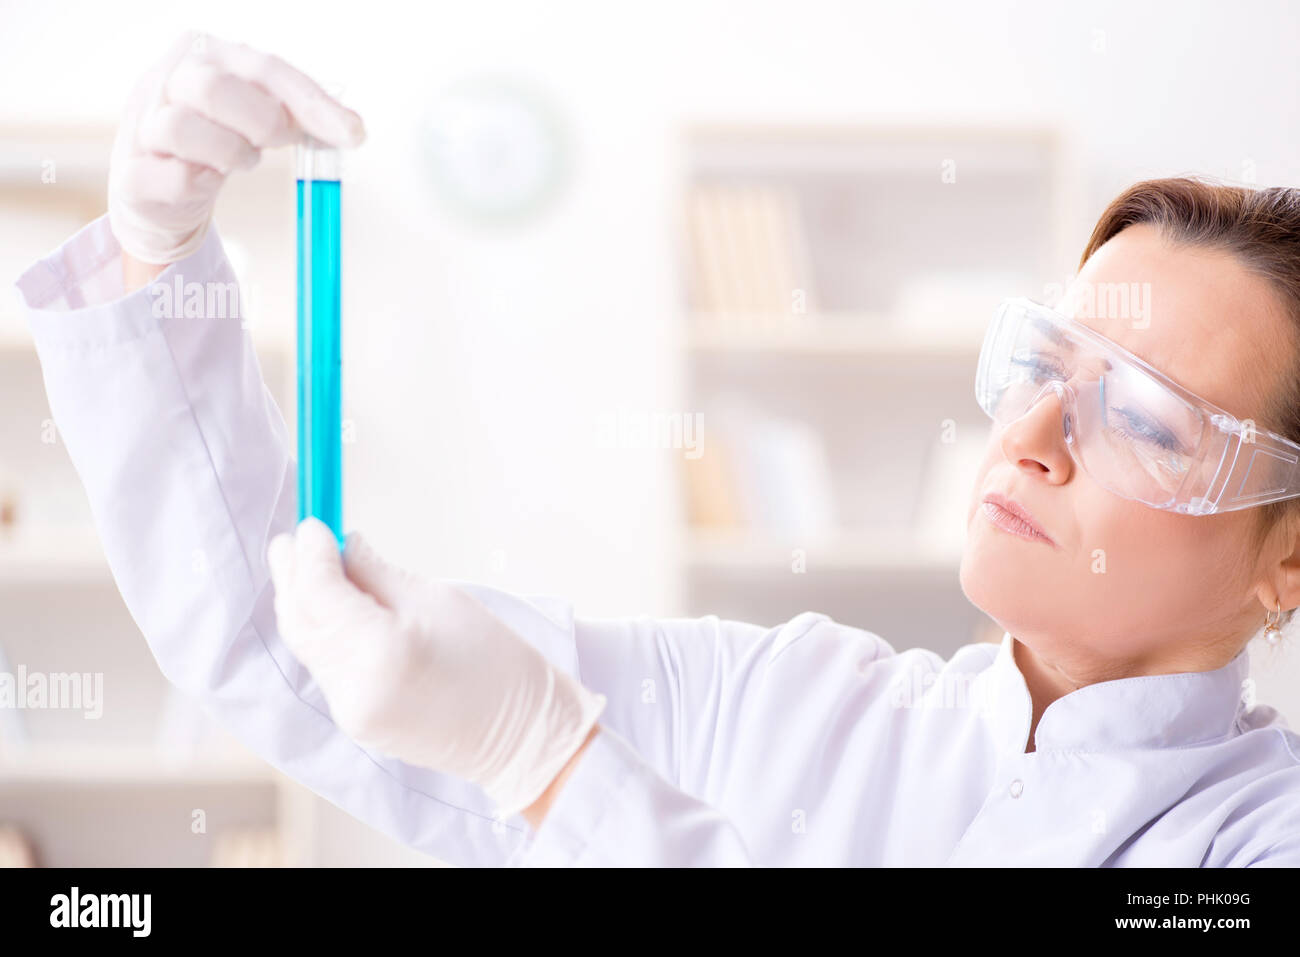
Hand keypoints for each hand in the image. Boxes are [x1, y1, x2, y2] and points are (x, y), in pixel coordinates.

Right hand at [109, 30, 364, 264]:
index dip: (311, 103)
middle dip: (260, 123)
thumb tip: (353, 128)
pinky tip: (204, 182)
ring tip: (237, 161)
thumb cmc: (216, 143)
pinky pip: (170, 177)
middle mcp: (166, 79)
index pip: (263, 67)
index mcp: (205, 54)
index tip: (352, 135)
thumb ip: (298, 115)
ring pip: (181, 128)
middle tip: (273, 145)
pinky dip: (197, 184)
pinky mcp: (130, 173)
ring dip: (228, 154)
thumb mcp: (257, 116)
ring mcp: (142, 123)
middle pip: (214, 88)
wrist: (159, 192)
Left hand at [267, 519, 606, 819]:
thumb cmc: (495, 661)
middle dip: (292, 575)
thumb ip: (379, 574)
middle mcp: (354, 686)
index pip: (319, 591)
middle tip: (292, 540)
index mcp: (381, 650)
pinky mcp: (355, 721)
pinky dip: (318, 632)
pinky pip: (323, 667)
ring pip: (306, 645)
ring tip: (302, 567)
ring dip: (300, 603)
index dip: (311, 553)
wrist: (521, 734)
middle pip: (300, 620)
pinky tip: (327, 607)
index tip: (315, 522)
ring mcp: (350, 710)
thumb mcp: (438, 599)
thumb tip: (342, 547)